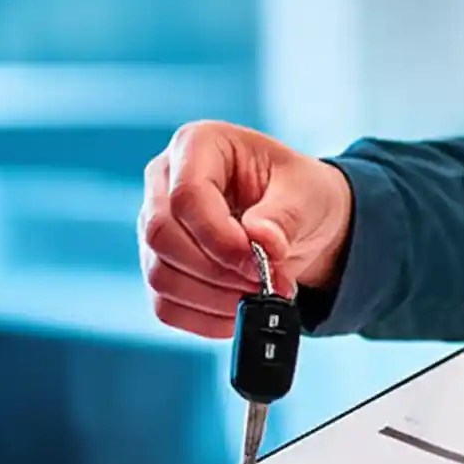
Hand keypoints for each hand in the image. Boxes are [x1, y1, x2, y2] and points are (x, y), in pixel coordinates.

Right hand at [138, 120, 353, 337]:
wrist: (304, 222)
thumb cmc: (302, 194)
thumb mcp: (307, 194)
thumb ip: (284, 216)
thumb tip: (262, 243)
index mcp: (198, 145)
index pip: (186, 196)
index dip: (221, 238)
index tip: (262, 262)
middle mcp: (165, 181)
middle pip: (162, 236)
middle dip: (218, 271)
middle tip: (266, 283)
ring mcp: (156, 225)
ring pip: (160, 275)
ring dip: (214, 298)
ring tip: (259, 295)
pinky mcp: (162, 265)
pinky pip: (166, 305)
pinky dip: (205, 319)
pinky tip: (240, 311)